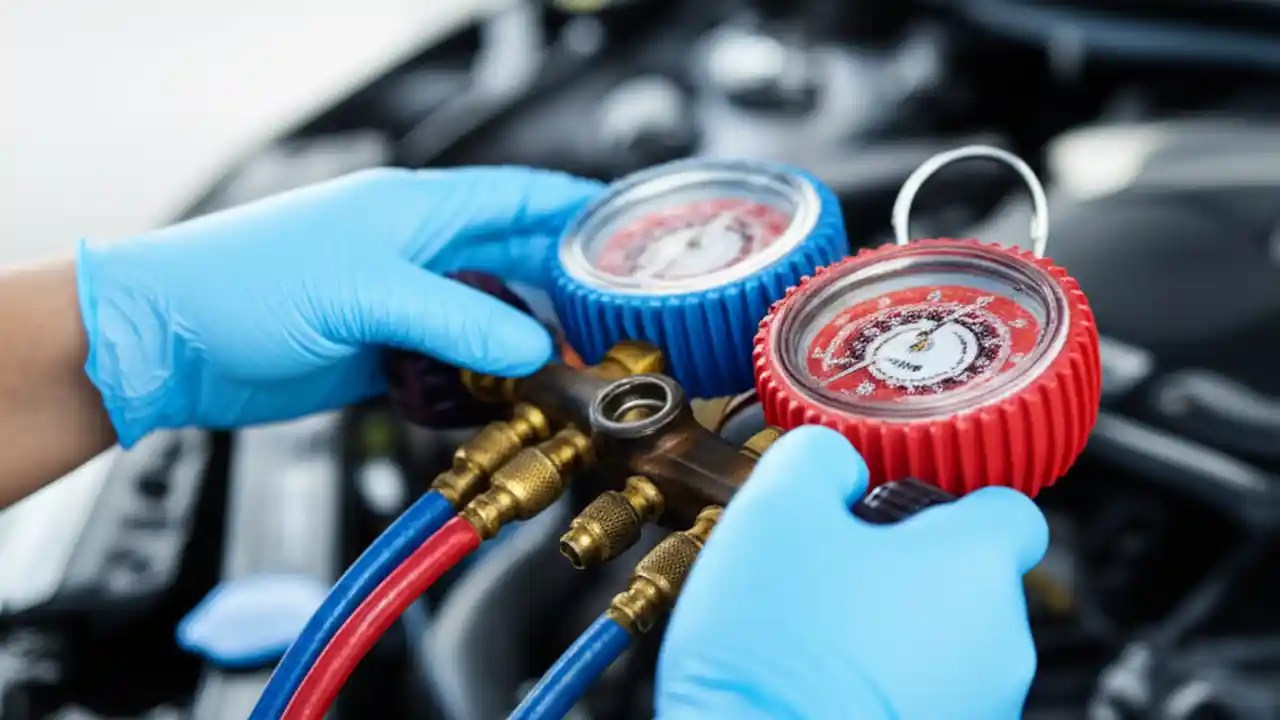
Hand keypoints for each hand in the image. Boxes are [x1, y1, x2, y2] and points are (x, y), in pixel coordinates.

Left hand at [78, 167, 601, 445]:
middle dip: (566, 283)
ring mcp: (400, 302)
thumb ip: (459, 319)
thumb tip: (535, 347)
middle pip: (514, 258)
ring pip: (488, 317)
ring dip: (525, 341)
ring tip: (570, 366)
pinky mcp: (382, 351)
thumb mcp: (366, 294)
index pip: (520, 194)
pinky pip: (453, 363)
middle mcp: (414, 250)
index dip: (578, 207)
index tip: (632, 225)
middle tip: (616, 316)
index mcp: (416, 209)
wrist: (171, 343)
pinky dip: (481, 378)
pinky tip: (502, 395)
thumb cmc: (242, 285)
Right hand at [655, 426, 1048, 719]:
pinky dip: (888, 686)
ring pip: (947, 644)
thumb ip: (819, 458)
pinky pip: (928, 697)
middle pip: (968, 580)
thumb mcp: (773, 511)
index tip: (908, 509)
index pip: (1009, 511)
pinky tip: (825, 684)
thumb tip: (835, 463)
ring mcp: (982, 707)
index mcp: (973, 565)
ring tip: (820, 637)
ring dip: (897, 633)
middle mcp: (1000, 641)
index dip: (954, 501)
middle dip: (907, 572)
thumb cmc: (776, 652)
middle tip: (833, 575)